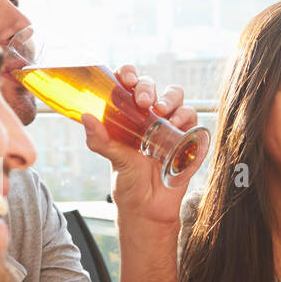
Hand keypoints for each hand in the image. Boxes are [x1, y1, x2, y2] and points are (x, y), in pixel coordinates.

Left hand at [80, 64, 203, 225]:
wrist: (149, 208)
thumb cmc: (129, 182)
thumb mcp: (113, 159)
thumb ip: (100, 139)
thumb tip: (86, 117)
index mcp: (129, 114)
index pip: (129, 83)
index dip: (129, 73)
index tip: (127, 78)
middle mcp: (150, 116)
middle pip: (154, 86)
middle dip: (150, 88)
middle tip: (145, 102)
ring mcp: (171, 126)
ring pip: (177, 98)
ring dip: (171, 100)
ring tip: (164, 115)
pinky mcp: (188, 139)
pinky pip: (193, 120)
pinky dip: (187, 119)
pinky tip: (178, 128)